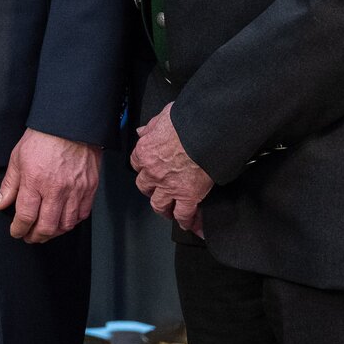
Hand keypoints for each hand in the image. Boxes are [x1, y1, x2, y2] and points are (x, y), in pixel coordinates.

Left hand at [0, 128, 101, 242]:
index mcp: (35, 181)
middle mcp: (57, 189)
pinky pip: (82, 214)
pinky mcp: (90, 188)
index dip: (19, 229)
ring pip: (66, 224)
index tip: (16, 231)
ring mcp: (76, 190)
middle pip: (47, 226)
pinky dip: (72, 222)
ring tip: (45, 232)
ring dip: (54, 233)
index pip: (26, 216)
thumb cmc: (43, 138)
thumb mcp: (17, 158)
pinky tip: (63, 221)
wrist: (70, 124)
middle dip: (35, 236)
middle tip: (29, 237)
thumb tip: (0, 204)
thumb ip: (9, 185)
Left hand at [131, 104, 212, 236]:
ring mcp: (169, 186)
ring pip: (159, 205)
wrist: (206, 133)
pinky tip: (189, 226)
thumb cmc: (186, 122)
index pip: (137, 164)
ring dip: (163, 209)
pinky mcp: (188, 195)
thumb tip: (142, 130)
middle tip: (156, 192)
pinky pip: (184, 214)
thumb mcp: (162, 117)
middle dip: (150, 190)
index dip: (143, 167)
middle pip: (144, 186)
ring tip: (167, 212)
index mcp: (145, 151)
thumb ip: (151, 126)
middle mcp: (153, 172)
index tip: (147, 169)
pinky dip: (187, 222)